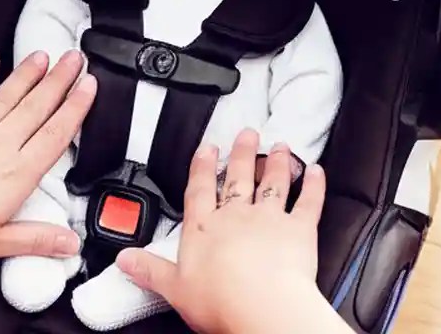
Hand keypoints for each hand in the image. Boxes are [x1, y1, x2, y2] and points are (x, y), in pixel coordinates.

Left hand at [0, 49, 95, 270]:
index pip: (56, 134)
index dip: (76, 108)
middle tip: (77, 58)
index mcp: (15, 175)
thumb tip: (71, 243)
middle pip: (37, 106)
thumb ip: (36, 239)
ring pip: (7, 95)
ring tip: (45, 55)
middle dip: (60, 80)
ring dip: (28, 74)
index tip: (90, 86)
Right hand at [116, 129, 331, 333]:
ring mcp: (269, 218)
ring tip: (278, 146)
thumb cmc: (220, 300)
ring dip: (276, 163)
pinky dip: (314, 185)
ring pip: (272, 183)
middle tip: (246, 133)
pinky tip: (316, 170)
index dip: (201, 168)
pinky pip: (308, 202)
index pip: (199, 191)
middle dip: (241, 154)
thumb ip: (150, 270)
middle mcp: (236, 217)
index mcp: (204, 229)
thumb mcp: (174, 288)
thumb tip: (124, 260)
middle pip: (237, 178)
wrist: (261, 306)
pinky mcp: (299, 229)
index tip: (206, 148)